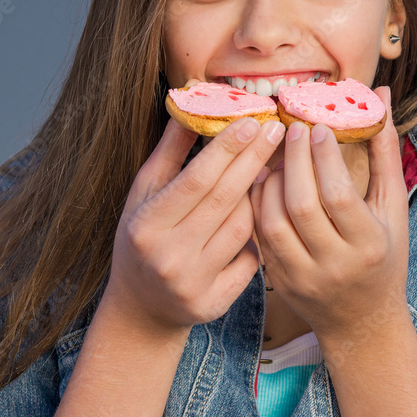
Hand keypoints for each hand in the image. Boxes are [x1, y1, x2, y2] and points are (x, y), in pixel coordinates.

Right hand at [103, 115, 284, 335]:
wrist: (140, 309)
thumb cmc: (143, 239)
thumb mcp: (144, 195)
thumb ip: (168, 154)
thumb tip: (191, 108)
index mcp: (146, 225)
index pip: (196, 179)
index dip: (227, 149)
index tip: (252, 122)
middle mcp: (168, 257)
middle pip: (224, 200)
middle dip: (253, 160)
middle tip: (275, 131)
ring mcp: (192, 284)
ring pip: (242, 229)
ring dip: (256, 198)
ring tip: (264, 173)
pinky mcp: (213, 305)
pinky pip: (250, 262)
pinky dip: (255, 239)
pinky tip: (256, 222)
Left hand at [249, 87, 408, 344]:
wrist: (362, 320)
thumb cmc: (384, 255)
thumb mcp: (393, 208)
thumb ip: (384, 152)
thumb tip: (380, 96)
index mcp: (369, 245)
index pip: (338, 196)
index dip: (324, 157)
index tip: (316, 126)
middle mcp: (334, 265)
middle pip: (302, 206)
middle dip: (293, 161)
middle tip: (290, 127)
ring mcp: (302, 277)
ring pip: (272, 222)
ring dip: (269, 181)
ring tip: (276, 155)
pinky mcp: (278, 281)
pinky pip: (258, 236)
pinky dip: (257, 204)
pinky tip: (264, 180)